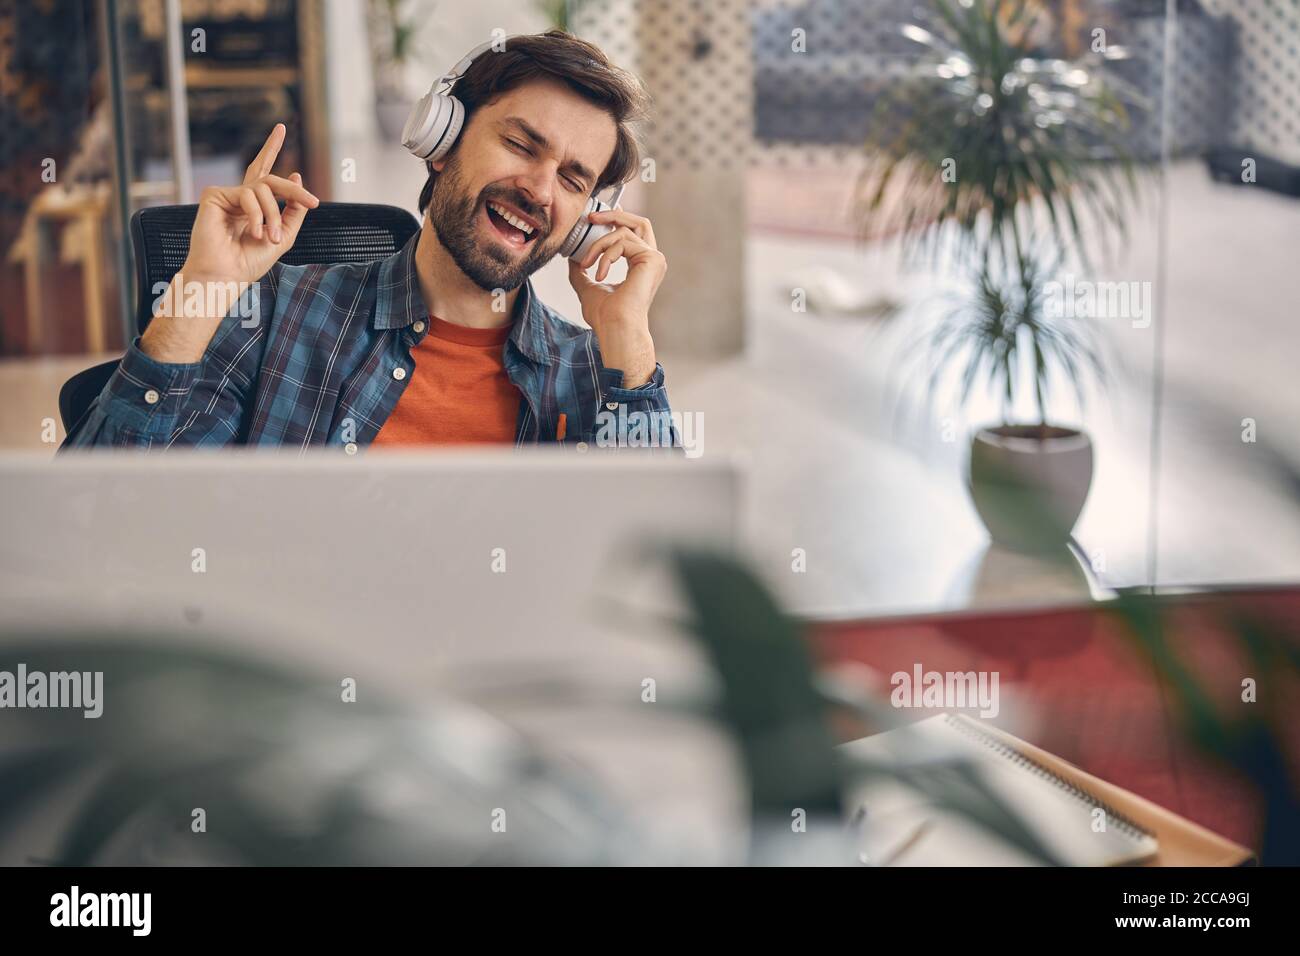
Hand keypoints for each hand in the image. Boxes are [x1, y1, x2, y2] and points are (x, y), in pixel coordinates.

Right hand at [141, 124, 318, 363]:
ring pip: (264, 189)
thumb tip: (298, 178)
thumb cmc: (249, 262)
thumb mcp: (283, 236)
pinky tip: (253, 232)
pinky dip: (255, 214)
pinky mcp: (214, 195)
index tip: (281, 128)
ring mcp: (226, 196)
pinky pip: (246, 194)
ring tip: (272, 238)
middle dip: (292, 189)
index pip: (263, 173)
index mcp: (253, 206)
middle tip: (313, 201)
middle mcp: (239, 198)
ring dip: (274, 214)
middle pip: (268, 178)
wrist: (225, 276)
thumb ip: (293, 210)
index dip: (270, 149)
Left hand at [567, 207, 665, 388]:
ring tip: (587, 263)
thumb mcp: (588, 287)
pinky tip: (600, 274)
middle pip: (639, 222)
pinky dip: (605, 255)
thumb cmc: (606, 316)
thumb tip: (572, 258)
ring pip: (623, 232)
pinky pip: (622, 242)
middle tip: (591, 219)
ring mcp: (655, 259)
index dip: (619, 219)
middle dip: (614, 215)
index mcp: (642, 266)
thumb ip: (582, 271)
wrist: (616, 328)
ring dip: (599, 244)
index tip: (598, 217)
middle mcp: (652, 261)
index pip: (635, 233)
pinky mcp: (652, 259)